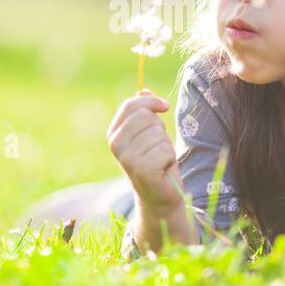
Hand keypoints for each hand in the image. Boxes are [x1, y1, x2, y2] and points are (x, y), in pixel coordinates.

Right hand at [107, 90, 183, 213]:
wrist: (159, 196)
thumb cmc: (156, 161)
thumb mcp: (149, 133)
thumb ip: (145, 112)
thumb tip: (143, 89)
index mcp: (114, 133)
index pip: (131, 105)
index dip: (151, 101)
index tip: (164, 107)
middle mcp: (116, 145)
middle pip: (146, 116)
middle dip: (160, 128)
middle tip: (159, 145)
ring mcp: (127, 158)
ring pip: (158, 134)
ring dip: (166, 145)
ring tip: (160, 159)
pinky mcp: (142, 170)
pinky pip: (165, 150)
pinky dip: (170, 158)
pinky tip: (163, 168)